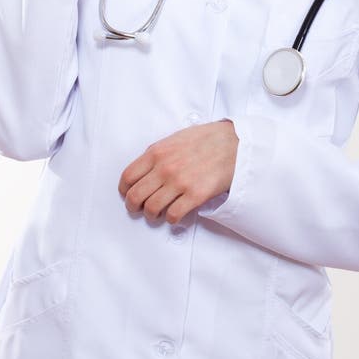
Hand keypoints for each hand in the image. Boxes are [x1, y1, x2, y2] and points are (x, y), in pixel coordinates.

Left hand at [118, 120, 238, 223]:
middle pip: (135, 197)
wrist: (233, 144)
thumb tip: (144, 169)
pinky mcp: (195, 196)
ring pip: (152, 209)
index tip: (127, 195)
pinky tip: (174, 215)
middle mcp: (165, 168)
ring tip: (157, 214)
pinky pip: (173, 216)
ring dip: (152, 215)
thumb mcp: (175, 138)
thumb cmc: (206, 139)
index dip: (124, 190)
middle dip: (134, 207)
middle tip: (139, 209)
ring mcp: (179, 183)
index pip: (128, 177)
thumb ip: (158, 153)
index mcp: (157, 152)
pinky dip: (171, 219)